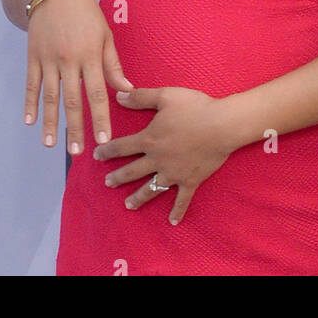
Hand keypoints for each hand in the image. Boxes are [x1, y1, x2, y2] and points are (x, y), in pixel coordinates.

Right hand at [24, 0, 131, 153]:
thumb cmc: (87, 14)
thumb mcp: (105, 35)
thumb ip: (112, 64)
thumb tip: (127, 90)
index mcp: (90, 56)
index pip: (98, 93)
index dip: (101, 117)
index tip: (104, 139)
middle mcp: (69, 61)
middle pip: (73, 101)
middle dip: (76, 128)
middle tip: (78, 152)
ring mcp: (48, 60)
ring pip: (50, 97)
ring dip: (51, 122)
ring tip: (52, 144)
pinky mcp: (33, 57)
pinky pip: (31, 84)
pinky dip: (30, 103)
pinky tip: (30, 121)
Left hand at [94, 87, 242, 224]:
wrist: (221, 125)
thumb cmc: (195, 108)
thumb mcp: (165, 96)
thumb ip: (141, 97)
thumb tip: (118, 95)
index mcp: (149, 139)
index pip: (121, 147)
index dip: (107, 151)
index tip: (96, 156)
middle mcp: (156, 160)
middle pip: (132, 171)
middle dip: (117, 177)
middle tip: (107, 183)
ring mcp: (173, 173)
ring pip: (151, 189)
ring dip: (138, 197)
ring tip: (128, 205)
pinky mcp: (189, 181)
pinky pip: (182, 199)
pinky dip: (177, 211)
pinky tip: (173, 221)